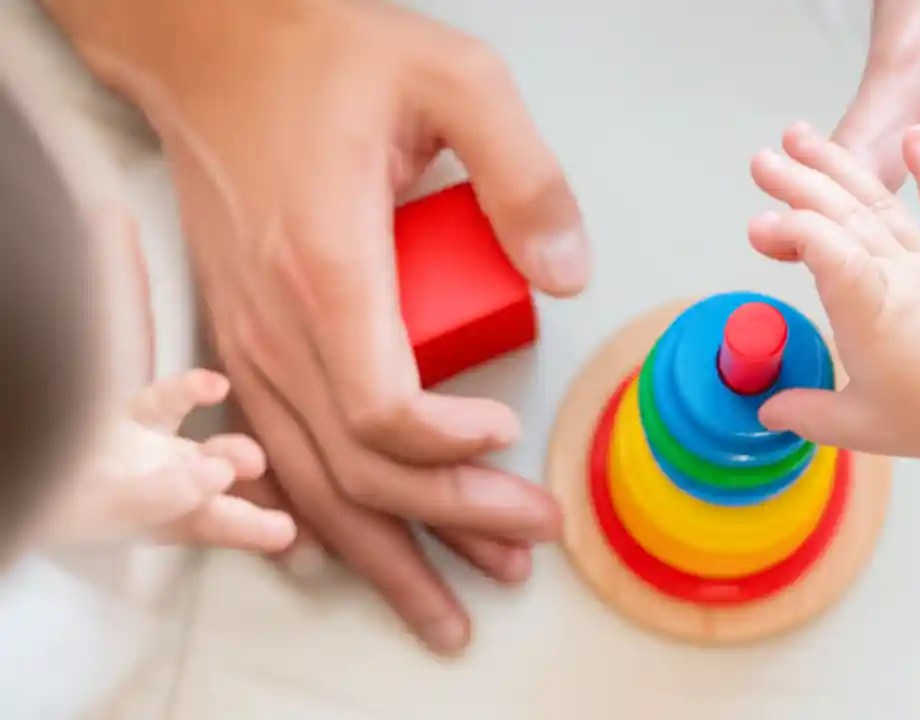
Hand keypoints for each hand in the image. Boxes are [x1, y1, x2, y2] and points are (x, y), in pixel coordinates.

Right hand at [43, 0, 584, 652]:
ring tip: (449, 605)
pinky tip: (343, 554)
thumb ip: (525, 175)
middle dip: (449, 522)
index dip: (452, 452)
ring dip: (386, 548)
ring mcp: (249, 339)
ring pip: (311, 482)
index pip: (386, 412)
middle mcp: (277, 322)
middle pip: (360, 468)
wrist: (211, 47)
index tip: (511, 436)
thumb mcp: (455, 79)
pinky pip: (270, 455)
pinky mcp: (240, 338)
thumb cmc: (325, 59)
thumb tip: (571, 273)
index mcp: (330, 266)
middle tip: (527, 546)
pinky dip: (313, 516)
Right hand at [45, 370, 294, 549]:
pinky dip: (189, 390)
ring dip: (224, 445)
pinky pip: (160, 400)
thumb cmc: (59, 487)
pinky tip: (215, 385)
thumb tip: (223, 474)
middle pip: (209, 489)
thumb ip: (170, 493)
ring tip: (248, 452)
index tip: (297, 531)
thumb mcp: (117, 502)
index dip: (253, 530)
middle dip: (242, 486)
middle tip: (259, 468)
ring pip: (193, 445)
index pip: (212, 528)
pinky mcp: (121, 414)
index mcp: (150, 520)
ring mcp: (138, 449)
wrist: (22, 444)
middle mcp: (150, 486)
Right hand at [749, 123, 919, 462]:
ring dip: (838, 165)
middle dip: (797, 181)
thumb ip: (805, 412)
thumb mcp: (859, 427)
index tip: (758, 230)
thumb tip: (769, 410)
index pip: (822, 249)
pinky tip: (914, 135)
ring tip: (802, 136)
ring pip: (878, 202)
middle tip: (761, 160)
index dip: (787, 231)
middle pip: (840, 214)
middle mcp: (898, 274)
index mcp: (868, 311)